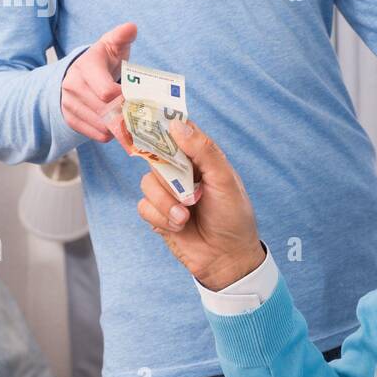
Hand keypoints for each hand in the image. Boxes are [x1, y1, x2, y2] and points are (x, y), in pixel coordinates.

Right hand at [61, 21, 137, 142]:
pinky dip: (110, 134)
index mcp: (86, 66)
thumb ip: (121, 37)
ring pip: (102, 126)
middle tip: (141, 114)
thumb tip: (131, 28)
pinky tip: (118, 126)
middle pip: (106, 111)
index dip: (126, 98)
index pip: (107, 92)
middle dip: (126, 114)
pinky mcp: (70, 119)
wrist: (79, 73)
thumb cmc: (103, 60)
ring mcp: (69, 103)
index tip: (138, 97)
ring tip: (132, 120)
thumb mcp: (112, 45)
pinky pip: (95, 135)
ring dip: (120, 127)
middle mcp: (73, 85)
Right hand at [135, 118, 265, 289]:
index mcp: (201, 157)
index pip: (178, 131)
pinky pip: (143, 207)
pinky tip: (179, 226)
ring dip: (166, 203)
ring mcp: (168, 192)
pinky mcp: (158, 214)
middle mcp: (182, 171)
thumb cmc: (233, 217)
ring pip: (147, 183)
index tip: (147, 117)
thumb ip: (203, 152)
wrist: (226, 258)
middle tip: (187, 192)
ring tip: (186, 216)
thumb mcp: (225, 181)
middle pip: (155, 156)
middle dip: (168, 176)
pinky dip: (160, 218)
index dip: (162, 123)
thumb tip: (178, 125)